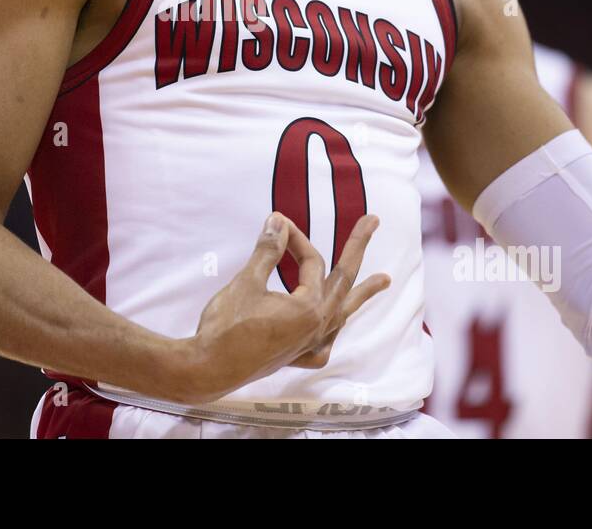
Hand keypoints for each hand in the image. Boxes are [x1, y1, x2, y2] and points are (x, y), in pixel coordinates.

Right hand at [173, 212, 389, 403]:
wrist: (207, 369)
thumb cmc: (225, 326)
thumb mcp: (247, 281)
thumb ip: (268, 250)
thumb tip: (278, 221)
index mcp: (309, 308)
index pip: (311, 263)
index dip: (296, 239)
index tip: (278, 222)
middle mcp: (317, 328)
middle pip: (344, 281)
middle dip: (357, 248)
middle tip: (373, 221)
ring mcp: (309, 346)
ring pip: (342, 313)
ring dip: (360, 294)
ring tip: (383, 281)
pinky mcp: (296, 358)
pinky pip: (326, 340)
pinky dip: (335, 328)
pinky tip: (335, 327)